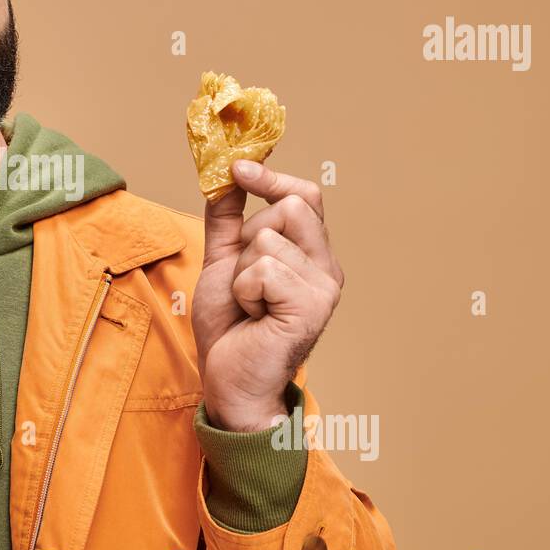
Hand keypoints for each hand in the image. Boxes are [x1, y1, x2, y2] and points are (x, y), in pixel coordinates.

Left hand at [192, 159, 343, 431]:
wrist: (230, 381)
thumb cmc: (231, 328)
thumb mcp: (223, 262)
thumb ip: (228, 219)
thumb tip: (227, 174)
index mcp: (310, 255)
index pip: (306, 196)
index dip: (272, 179)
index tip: (238, 168)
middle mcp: (326, 268)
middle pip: (290, 207)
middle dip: (250, 238)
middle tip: (246, 280)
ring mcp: (324, 288)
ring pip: (269, 240)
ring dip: (242, 274)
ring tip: (250, 305)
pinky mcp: (312, 307)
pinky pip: (264, 270)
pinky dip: (245, 292)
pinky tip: (254, 316)